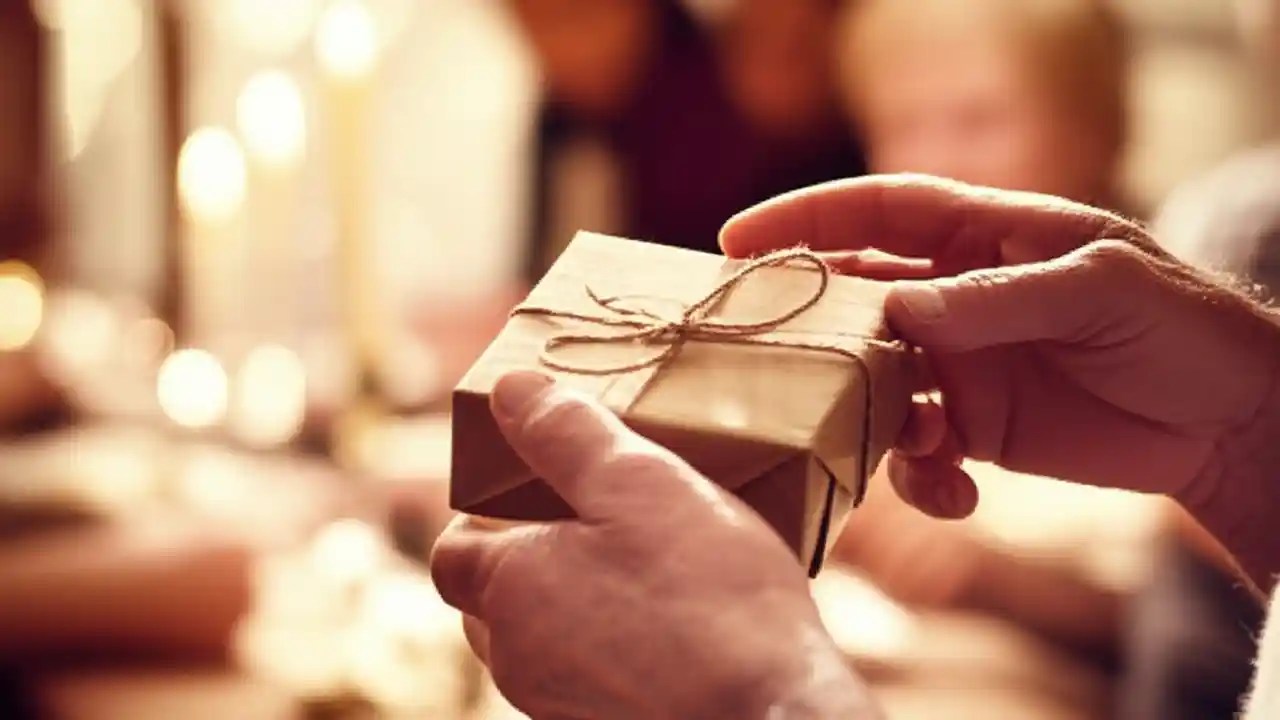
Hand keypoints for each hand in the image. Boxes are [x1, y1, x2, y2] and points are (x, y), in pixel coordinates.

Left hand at [431, 372, 878, 719]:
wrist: (772, 716)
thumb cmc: (707, 596)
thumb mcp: (639, 482)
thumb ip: (567, 432)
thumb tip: (506, 389)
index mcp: (510, 589)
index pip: (451, 555)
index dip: (479, 520)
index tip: (527, 493)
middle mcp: (520, 661)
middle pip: (491, 605)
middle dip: (527, 564)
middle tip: (592, 525)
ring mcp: (563, 708)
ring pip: (545, 647)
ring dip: (575, 608)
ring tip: (645, 572)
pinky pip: (594, 681)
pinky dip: (616, 650)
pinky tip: (680, 629)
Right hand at [721, 174, 1279, 589]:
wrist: (1229, 422)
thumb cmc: (1178, 327)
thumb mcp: (1097, 292)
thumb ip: (996, 298)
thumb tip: (897, 310)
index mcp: (987, 235)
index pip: (881, 210)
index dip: (807, 218)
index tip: (736, 240)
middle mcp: (960, 296)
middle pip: (858, 298)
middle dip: (809, 325)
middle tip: (759, 356)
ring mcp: (963, 365)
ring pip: (874, 383)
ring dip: (868, 416)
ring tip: (913, 442)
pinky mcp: (976, 429)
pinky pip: (917, 453)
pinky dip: (920, 479)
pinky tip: (960, 496)